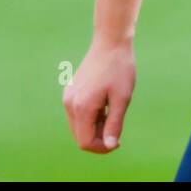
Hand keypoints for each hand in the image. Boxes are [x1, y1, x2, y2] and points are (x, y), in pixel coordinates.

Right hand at [63, 39, 135, 153]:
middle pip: (80, 136)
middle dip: (99, 139)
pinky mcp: (70, 91)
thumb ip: (115, 124)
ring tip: (113, 113)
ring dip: (95, 127)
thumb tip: (110, 146)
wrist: (110, 43)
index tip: (118, 141)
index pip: (85, 142)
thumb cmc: (120, 69)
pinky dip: (91, 117)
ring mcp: (68, 96)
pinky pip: (78, 114)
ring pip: (78, 126)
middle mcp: (70, 103)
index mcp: (82, 107)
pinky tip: (105, 106)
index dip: (102, 148)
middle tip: (117, 128)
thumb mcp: (122, 99)